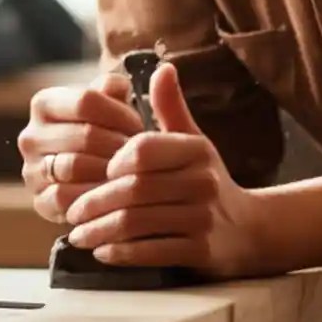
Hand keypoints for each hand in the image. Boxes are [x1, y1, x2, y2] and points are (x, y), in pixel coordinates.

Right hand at [18, 74, 144, 223]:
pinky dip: (94, 195)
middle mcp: (30, 136)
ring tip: (131, 170)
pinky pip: (66, 197)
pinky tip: (114, 191)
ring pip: (74, 166)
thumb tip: (117, 86)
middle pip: (84, 135)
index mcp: (44, 104)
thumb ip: (113, 88)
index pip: (86, 100)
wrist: (90, 177)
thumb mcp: (109, 104)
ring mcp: (32, 170)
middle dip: (120, 144)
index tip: (140, 126)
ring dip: (110, 169)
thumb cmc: (104, 131)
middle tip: (141, 153)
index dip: (120, 113)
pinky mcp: (39, 201)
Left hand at [64, 62, 266, 279]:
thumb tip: (162, 67)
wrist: (248, 229)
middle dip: (95, 202)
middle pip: (134, 189)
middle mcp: (202, 182)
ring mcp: (202, 218)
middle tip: (72, 211)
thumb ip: (171, 108)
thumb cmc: (208, 181)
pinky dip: (122, 253)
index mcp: (195, 150)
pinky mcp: (200, 250)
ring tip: (79, 233)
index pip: (144, 148)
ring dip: (100, 230)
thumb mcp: (193, 142)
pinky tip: (104, 252)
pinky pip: (151, 252)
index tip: (98, 171)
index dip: (114, 160)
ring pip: (137, 222)